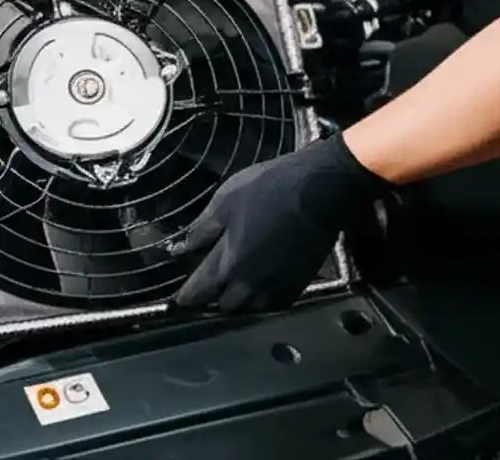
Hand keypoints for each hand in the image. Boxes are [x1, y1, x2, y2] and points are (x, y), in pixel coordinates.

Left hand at [168, 134, 386, 311]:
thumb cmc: (269, 189)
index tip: (178, 300)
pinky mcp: (300, 283)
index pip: (200, 293)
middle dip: (213, 300)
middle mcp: (253, 282)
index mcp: (229, 262)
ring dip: (239, 303)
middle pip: (225, 307)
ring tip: (232, 289)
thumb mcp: (225, 201)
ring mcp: (279, 285)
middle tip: (208, 287)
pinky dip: (264, 301)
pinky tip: (259, 288)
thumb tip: (180, 248)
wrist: (321, 189)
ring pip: (252, 309)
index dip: (186, 298)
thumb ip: (201, 230)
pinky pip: (276, 304)